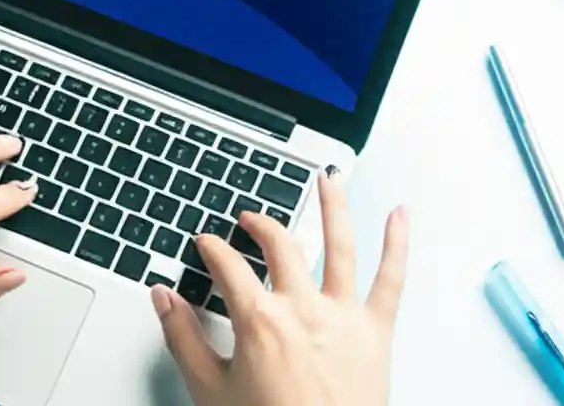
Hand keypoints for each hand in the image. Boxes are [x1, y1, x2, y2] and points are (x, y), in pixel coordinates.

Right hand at [152, 173, 408, 405]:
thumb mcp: (210, 389)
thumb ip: (183, 338)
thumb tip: (162, 298)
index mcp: (259, 321)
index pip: (227, 266)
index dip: (212, 248)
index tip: (206, 242)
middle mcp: (303, 308)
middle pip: (281, 246)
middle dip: (261, 224)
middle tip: (251, 217)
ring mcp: (344, 316)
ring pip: (340, 246)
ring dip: (334, 206)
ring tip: (330, 179)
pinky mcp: (376, 332)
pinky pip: (391, 281)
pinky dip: (399, 246)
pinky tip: (401, 216)